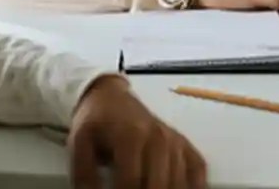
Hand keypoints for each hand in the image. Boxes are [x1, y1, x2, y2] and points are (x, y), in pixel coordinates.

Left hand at [68, 76, 206, 188]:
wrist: (111, 97)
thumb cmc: (96, 121)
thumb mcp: (80, 143)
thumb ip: (84, 174)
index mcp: (131, 136)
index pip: (131, 181)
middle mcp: (158, 138)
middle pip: (158, 184)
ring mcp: (174, 141)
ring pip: (178, 181)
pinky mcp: (183, 143)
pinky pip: (198, 168)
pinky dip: (195, 184)